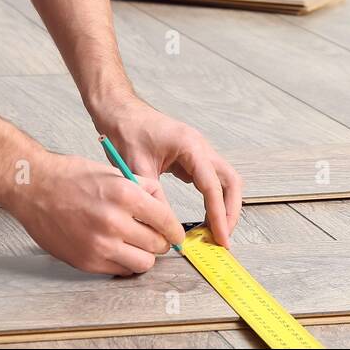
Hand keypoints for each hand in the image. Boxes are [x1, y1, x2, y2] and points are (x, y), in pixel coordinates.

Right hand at [8, 150, 184, 274]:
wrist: (33, 188)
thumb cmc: (71, 177)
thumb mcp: (114, 172)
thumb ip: (143, 188)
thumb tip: (165, 208)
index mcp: (125, 195)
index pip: (167, 221)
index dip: (175, 229)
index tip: (176, 232)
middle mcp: (114, 222)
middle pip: (158, 245)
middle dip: (162, 241)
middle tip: (156, 236)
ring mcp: (100, 245)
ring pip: (144, 263)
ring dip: (146, 255)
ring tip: (138, 244)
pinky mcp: (87, 261)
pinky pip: (121, 270)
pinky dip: (126, 262)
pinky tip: (119, 249)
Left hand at [95, 96, 243, 245]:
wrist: (119, 112)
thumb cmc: (127, 130)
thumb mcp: (137, 169)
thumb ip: (154, 198)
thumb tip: (165, 227)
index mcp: (191, 146)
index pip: (213, 186)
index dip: (219, 214)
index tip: (221, 236)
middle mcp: (200, 147)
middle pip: (230, 182)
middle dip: (230, 211)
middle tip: (223, 238)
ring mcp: (199, 152)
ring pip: (225, 181)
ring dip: (225, 206)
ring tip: (217, 232)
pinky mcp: (192, 158)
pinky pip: (211, 181)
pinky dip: (213, 200)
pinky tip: (206, 217)